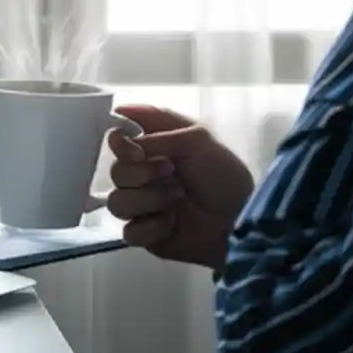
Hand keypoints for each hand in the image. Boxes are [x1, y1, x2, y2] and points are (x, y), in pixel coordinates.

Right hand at [105, 105, 253, 272]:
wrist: (238, 220)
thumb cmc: (224, 176)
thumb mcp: (198, 139)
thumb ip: (157, 130)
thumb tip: (120, 119)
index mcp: (153, 150)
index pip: (117, 139)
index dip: (118, 143)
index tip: (136, 150)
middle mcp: (143, 176)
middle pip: (115, 172)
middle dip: (142, 173)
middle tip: (170, 173)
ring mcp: (141, 206)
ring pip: (116, 202)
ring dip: (147, 200)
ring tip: (176, 200)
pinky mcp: (143, 234)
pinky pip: (128, 231)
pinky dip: (150, 227)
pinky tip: (170, 224)